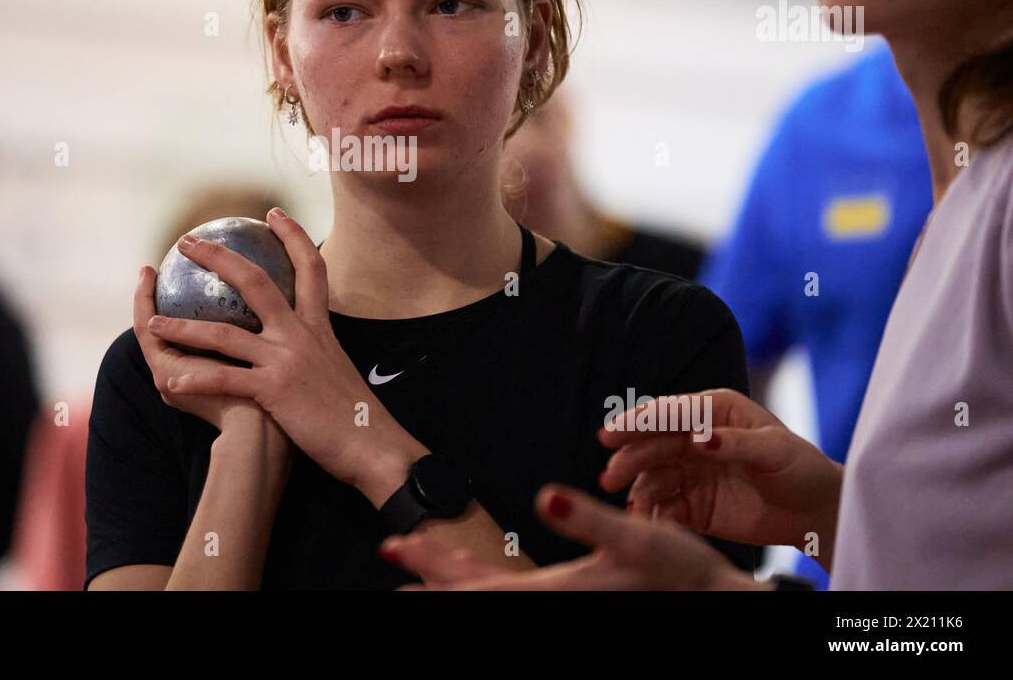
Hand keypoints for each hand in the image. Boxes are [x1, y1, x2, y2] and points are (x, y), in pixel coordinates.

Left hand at [146, 209, 422, 494]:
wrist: (370, 443)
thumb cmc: (357, 413)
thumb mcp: (338, 365)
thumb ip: (318, 346)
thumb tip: (307, 339)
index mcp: (318, 326)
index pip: (310, 268)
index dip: (293, 236)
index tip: (274, 214)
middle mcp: (300, 335)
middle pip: (255, 282)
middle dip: (219, 258)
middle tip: (189, 242)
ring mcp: (284, 361)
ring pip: (225, 334)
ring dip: (184, 328)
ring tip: (154, 322)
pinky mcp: (273, 391)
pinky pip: (225, 381)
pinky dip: (197, 381)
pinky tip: (173, 382)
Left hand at [381, 483, 762, 589]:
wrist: (714, 601)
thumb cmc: (680, 572)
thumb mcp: (635, 537)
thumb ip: (587, 518)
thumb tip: (546, 497)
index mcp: (553, 591)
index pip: (476, 583)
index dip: (431, 566)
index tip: (391, 550)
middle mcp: (550, 604)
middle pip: (474, 590)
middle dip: (430, 571)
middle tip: (388, 550)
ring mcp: (560, 605)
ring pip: (492, 592)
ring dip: (453, 578)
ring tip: (421, 565)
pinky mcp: (573, 600)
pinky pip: (514, 593)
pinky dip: (485, 582)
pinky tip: (482, 574)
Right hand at [598, 389, 841, 563]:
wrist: (815, 513)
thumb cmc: (801, 468)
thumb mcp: (774, 450)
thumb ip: (736, 443)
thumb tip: (700, 438)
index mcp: (713, 412)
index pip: (669, 413)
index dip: (638, 421)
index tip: (611, 433)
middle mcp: (696, 439)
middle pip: (652, 445)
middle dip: (629, 459)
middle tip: (610, 476)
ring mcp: (692, 472)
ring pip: (653, 477)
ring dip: (639, 490)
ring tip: (634, 508)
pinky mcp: (693, 504)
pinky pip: (666, 507)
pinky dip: (654, 514)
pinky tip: (648, 522)